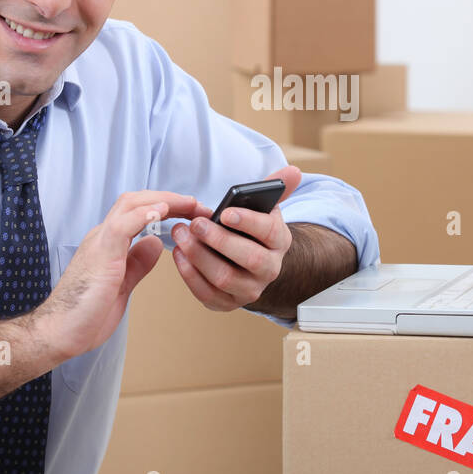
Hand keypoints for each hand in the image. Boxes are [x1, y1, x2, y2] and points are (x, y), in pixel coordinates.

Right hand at [36, 190, 209, 358]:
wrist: (58, 332)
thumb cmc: (85, 314)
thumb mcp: (122, 285)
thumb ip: (137, 263)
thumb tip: (155, 243)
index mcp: (108, 243)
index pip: (138, 211)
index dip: (167, 206)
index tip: (192, 213)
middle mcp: (102, 236)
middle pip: (137, 200)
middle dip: (171, 198)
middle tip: (199, 205)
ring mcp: (100, 243)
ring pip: (130, 204)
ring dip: (163, 201)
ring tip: (188, 204)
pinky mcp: (100, 255)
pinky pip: (122, 226)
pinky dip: (143, 215)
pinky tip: (162, 212)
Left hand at [169, 165, 302, 311]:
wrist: (251, 264)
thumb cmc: (253, 230)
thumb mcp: (265, 208)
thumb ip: (276, 187)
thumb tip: (293, 171)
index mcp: (280, 241)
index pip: (268, 232)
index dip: (247, 222)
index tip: (225, 212)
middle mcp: (269, 269)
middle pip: (248, 258)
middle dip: (219, 240)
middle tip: (195, 224)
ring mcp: (249, 290)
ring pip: (224, 278)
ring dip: (198, 256)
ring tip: (180, 235)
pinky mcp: (227, 303)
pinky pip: (207, 294)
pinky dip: (190, 275)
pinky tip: (179, 255)